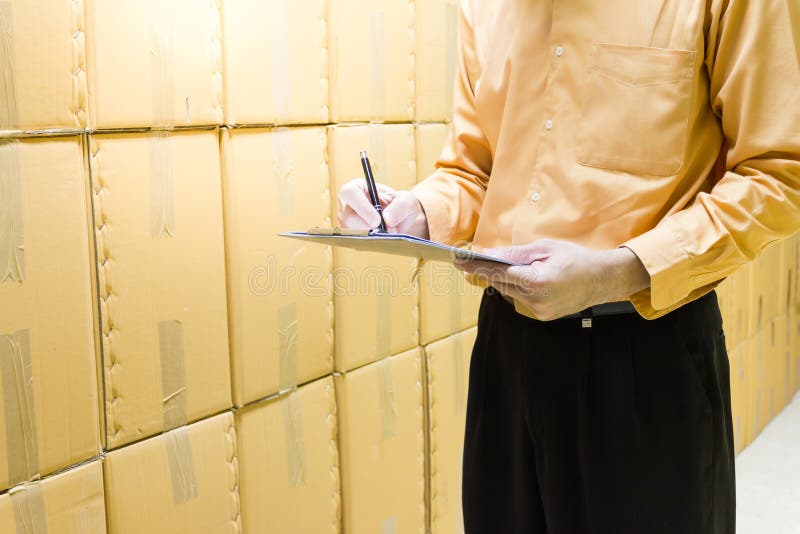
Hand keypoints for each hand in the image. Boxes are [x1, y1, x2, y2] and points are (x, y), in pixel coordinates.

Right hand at [338, 178, 429, 238]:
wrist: (403, 220)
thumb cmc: (401, 206)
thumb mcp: (407, 200)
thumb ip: (400, 206)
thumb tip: (386, 220)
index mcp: (358, 187)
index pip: (350, 193)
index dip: (362, 207)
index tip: (376, 221)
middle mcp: (348, 204)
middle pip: (349, 217)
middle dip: (368, 228)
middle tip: (387, 231)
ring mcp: (347, 221)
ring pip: (351, 232)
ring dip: (371, 236)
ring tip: (388, 232)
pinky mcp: (351, 235)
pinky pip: (356, 242)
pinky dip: (371, 243)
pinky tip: (382, 239)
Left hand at [456, 239, 649, 319]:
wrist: (603, 280)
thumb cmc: (575, 258)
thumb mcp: (544, 248)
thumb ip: (515, 254)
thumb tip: (489, 254)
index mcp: (537, 281)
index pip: (497, 273)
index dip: (475, 266)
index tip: (457, 260)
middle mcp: (536, 300)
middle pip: (500, 284)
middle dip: (484, 272)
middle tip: (464, 261)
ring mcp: (540, 311)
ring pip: (510, 293)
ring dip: (501, 280)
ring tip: (486, 266)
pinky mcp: (543, 316)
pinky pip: (522, 299)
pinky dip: (517, 288)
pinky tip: (516, 278)